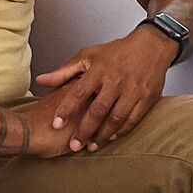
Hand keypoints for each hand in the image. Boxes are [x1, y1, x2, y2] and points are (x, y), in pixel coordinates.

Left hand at [32, 31, 173, 150]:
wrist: (151, 46)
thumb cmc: (117, 51)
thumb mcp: (89, 56)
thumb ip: (64, 71)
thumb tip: (41, 80)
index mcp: (99, 70)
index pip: (78, 92)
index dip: (66, 109)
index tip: (56, 124)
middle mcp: (115, 81)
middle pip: (97, 110)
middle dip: (84, 130)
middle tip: (74, 145)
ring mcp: (133, 90)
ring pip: (116, 118)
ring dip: (102, 135)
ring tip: (91, 146)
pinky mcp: (147, 98)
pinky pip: (133, 119)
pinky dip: (121, 130)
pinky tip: (111, 138)